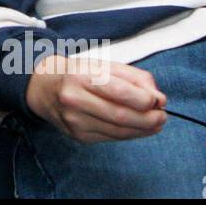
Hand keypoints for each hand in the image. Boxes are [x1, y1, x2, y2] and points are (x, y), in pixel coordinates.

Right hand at [26, 54, 166, 142]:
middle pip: (120, 116)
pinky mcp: (77, 136)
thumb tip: (158, 99)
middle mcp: (74, 100)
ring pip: (118, 131)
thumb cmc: (78, 73)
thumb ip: (134, 78)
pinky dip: (130, 134)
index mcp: (80, 76)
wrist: (43, 88)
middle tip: (162, 116)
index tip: (159, 100)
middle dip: (148, 119)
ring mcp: (74, 121)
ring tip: (155, 123)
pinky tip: (139, 128)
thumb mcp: (104, 65)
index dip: (145, 100)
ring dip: (143, 130)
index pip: (120, 92)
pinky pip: (111, 138)